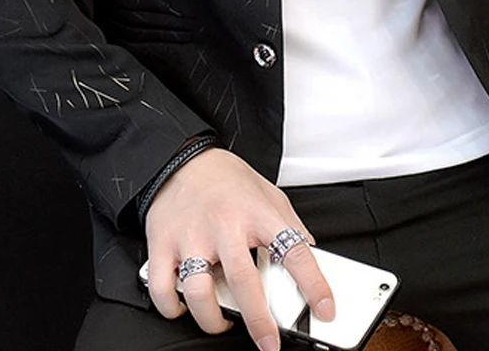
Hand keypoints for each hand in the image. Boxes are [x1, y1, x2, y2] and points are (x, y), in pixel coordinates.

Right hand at [145, 146, 335, 350]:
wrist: (185, 157)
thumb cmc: (228, 180)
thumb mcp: (270, 195)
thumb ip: (290, 226)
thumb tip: (311, 254)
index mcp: (258, 213)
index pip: (295, 252)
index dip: (314, 285)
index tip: (325, 310)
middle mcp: (225, 225)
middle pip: (244, 281)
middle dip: (259, 321)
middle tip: (269, 343)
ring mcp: (192, 236)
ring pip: (200, 293)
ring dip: (213, 320)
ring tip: (223, 322)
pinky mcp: (163, 244)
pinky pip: (164, 289)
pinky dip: (173, 308)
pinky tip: (185, 307)